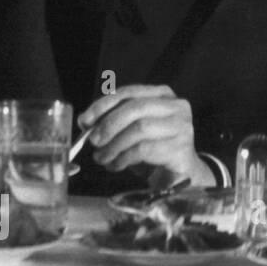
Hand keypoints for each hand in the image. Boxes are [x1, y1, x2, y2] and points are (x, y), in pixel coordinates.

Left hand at [78, 85, 211, 186]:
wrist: (178, 172)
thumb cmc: (151, 147)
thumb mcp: (129, 129)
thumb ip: (110, 120)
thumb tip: (84, 120)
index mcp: (160, 94)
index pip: (127, 92)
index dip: (103, 105)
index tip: (85, 121)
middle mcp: (175, 106)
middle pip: (135, 108)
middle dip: (109, 124)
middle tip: (93, 141)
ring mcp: (181, 126)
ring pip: (139, 128)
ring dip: (114, 145)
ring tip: (102, 157)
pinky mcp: (181, 147)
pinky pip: (144, 149)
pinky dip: (124, 158)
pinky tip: (116, 165)